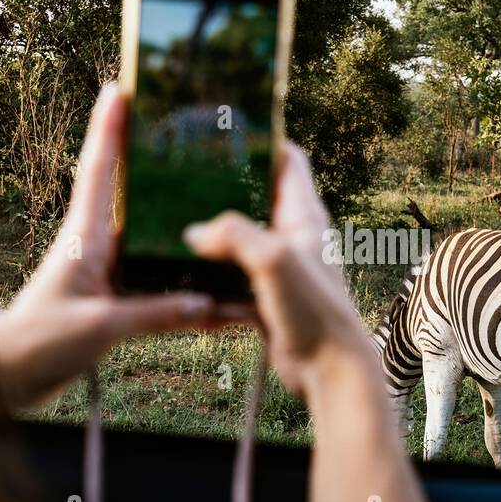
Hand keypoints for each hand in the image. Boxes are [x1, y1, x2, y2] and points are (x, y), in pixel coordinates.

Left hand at [0, 82, 224, 408]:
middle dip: (156, 163)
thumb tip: (209, 304)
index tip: (120, 86)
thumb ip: (154, 314)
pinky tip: (218, 293)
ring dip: (183, 226)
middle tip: (189, 133)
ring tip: (221, 204)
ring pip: (154, 240)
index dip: (109, 127)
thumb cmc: (39, 342)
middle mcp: (99, 246)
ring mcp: (109, 272)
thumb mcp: (98, 326)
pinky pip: (161, 285)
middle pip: (133, 194)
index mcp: (85, 237)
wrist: (11, 379)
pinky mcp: (117, 300)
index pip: (99, 169)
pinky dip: (188, 287)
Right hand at [182, 142, 374, 397]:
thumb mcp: (274, 260)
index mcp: (304, 216)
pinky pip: (229, 290)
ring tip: (169, 237)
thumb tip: (194, 233)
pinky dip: (211, 296)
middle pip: (254, 202)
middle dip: (220, 193)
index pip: (287, 161)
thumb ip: (234, 235)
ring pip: (236, 248)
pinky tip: (188, 302)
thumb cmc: (316, 311)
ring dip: (209, 248)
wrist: (331, 372)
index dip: (262, 140)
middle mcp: (293, 238)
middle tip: (179, 181)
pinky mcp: (266, 303)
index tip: (225, 129)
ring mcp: (279, 271)